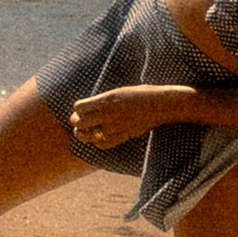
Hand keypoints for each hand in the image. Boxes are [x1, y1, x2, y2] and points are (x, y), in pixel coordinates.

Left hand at [65, 84, 187, 152]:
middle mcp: (108, 114)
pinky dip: (97, 142)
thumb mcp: (117, 92)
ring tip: (83, 132)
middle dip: (77, 122)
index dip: (78, 109)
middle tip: (79, 121)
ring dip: (83, 134)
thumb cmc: (140, 94)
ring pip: (88, 136)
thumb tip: (86, 108)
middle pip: (80, 122)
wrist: (161, 104)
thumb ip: (101, 100)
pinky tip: (98, 138)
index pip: (79, 107)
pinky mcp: (123, 136)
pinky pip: (102, 144)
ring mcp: (115, 127)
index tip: (81, 109)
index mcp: (105, 99)